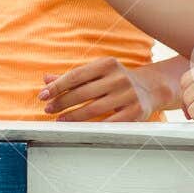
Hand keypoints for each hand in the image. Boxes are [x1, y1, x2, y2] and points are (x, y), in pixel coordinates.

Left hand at [39, 57, 162, 121]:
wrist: (151, 89)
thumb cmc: (116, 81)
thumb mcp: (97, 74)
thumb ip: (72, 77)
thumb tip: (46, 79)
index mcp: (107, 64)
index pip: (76, 75)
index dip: (57, 86)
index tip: (42, 96)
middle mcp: (119, 77)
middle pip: (83, 92)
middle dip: (62, 102)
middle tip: (48, 110)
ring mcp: (129, 94)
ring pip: (93, 109)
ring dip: (73, 117)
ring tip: (60, 120)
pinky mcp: (136, 111)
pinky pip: (109, 122)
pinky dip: (92, 126)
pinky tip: (80, 128)